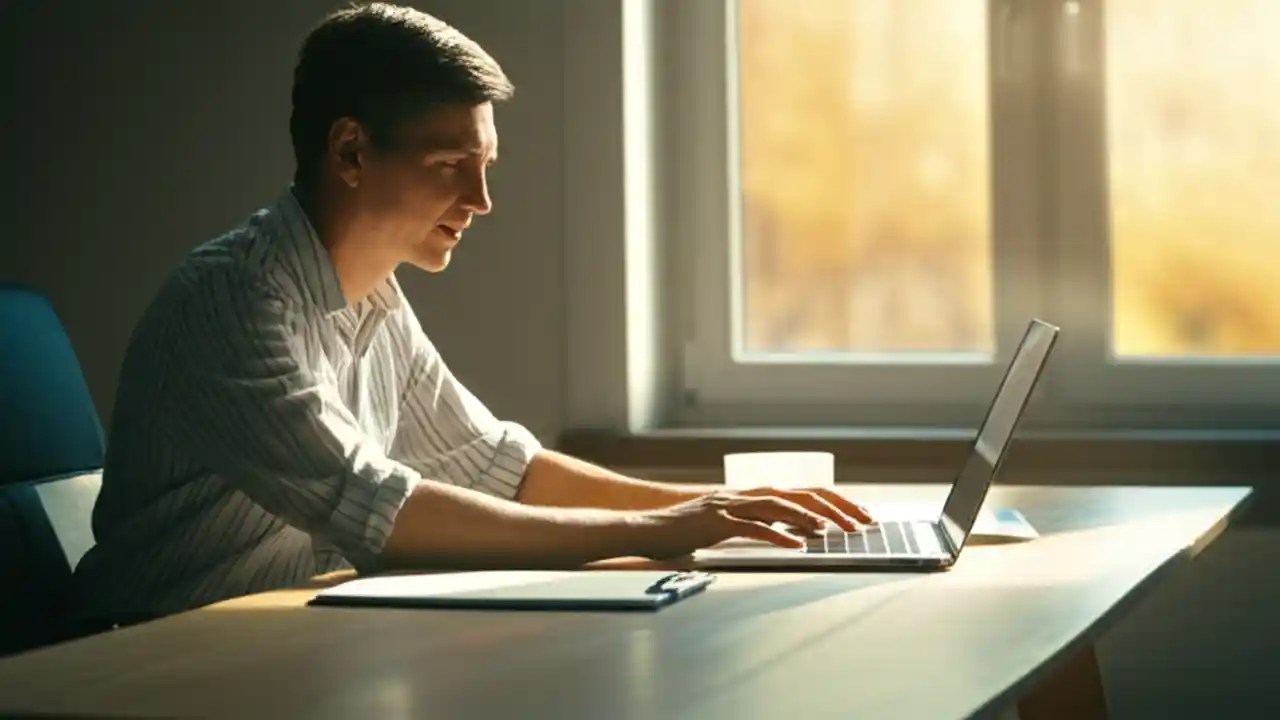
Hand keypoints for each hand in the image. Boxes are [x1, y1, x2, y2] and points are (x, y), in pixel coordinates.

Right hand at [631, 490, 871, 559]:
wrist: (648, 528)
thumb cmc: (688, 530)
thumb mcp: (731, 523)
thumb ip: (760, 523)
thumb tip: (795, 533)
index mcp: (752, 494)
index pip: (803, 491)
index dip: (834, 501)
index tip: (859, 514)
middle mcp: (746, 494)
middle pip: (801, 493)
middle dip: (836, 507)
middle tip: (862, 522)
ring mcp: (731, 506)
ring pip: (781, 505)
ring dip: (813, 519)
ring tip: (837, 532)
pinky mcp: (717, 523)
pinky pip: (754, 527)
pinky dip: (778, 537)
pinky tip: (798, 548)